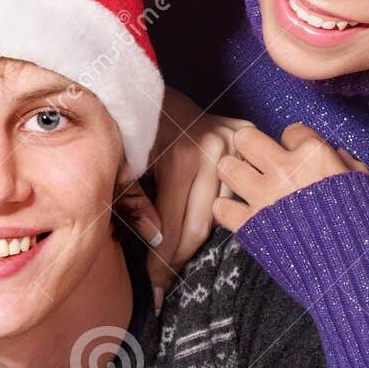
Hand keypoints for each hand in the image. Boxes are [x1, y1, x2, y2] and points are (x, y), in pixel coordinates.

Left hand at [142, 87, 255, 311]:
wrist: (145, 78)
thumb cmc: (129, 119)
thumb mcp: (124, 161)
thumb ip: (136, 203)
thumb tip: (152, 244)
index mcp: (183, 159)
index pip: (176, 229)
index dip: (161, 263)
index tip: (153, 289)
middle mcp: (216, 152)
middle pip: (202, 227)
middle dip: (178, 260)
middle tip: (163, 288)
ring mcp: (235, 142)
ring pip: (221, 212)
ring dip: (197, 240)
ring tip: (176, 264)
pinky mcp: (244, 133)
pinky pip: (234, 189)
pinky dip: (219, 210)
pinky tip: (199, 231)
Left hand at [213, 122, 366, 231]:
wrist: (355, 274)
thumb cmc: (367, 230)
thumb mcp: (368, 189)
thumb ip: (348, 166)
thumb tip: (336, 154)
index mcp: (314, 156)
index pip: (290, 131)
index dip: (293, 144)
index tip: (296, 157)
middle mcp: (285, 170)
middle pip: (246, 138)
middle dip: (251, 147)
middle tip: (258, 162)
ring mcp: (264, 197)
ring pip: (226, 166)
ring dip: (235, 174)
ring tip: (244, 184)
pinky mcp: (250, 225)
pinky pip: (220, 207)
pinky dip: (227, 211)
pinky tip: (239, 213)